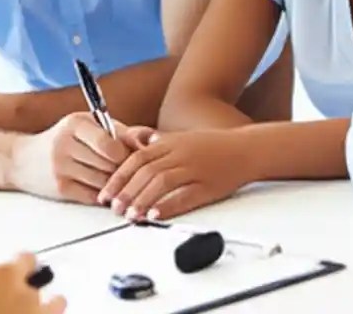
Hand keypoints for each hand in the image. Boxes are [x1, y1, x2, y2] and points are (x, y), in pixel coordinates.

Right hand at [10, 111, 154, 203]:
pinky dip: (104, 195)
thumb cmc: (64, 140)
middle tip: (134, 172)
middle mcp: (65, 145)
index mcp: (74, 124)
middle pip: (110, 164)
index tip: (136, 156)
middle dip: (125, 169)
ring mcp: (60, 168)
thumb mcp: (88, 126)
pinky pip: (93, 195)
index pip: (110, 143)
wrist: (22, 160)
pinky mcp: (59, 188)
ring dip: (117, 184)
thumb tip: (153, 140)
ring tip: (122, 181)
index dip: (128, 152)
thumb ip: (121, 131)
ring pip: (104, 182)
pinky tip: (108, 191)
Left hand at [99, 129, 252, 220]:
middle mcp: (180, 153)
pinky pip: (185, 196)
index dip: (118, 176)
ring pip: (162, 182)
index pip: (136, 158)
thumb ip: (161, 142)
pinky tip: (155, 215)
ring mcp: (195, 168)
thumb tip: (138, 145)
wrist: (247, 148)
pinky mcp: (209, 185)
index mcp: (171, 142)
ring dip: (142, 199)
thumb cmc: (215, 146)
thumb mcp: (184, 137)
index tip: (106, 193)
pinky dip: (168, 205)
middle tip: (113, 208)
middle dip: (126, 191)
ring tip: (130, 215)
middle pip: (145, 171)